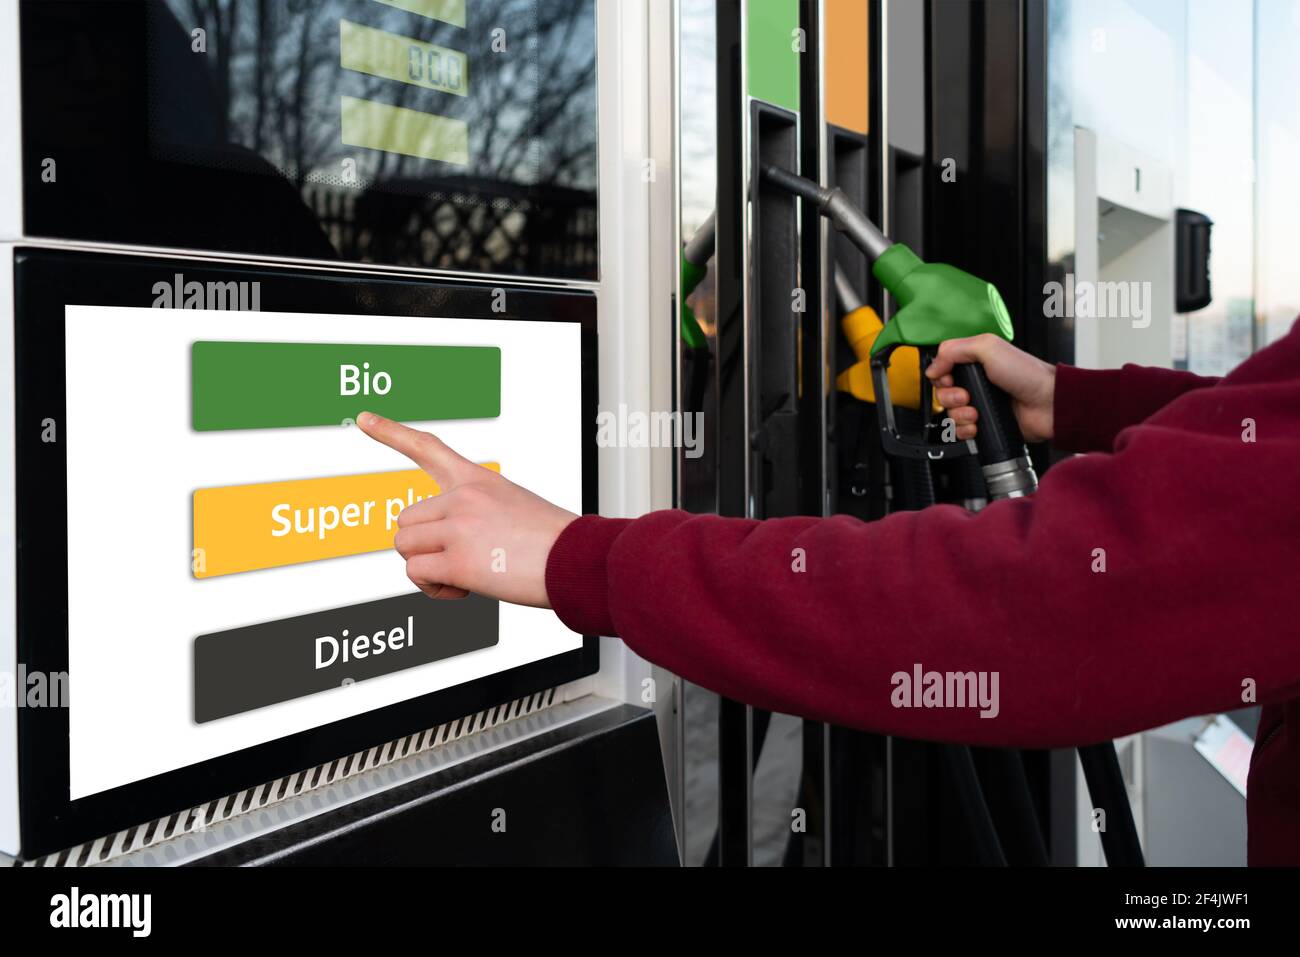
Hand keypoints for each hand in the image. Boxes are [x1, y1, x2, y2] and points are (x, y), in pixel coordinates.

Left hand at [357, 412, 577, 607]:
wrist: (577, 560)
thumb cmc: (554, 543)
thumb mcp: (513, 508)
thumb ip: (472, 516)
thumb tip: (442, 552)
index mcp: (477, 481)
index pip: (428, 449)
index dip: (391, 432)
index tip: (364, 419)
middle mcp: (463, 497)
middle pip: (406, 521)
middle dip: (423, 547)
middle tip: (458, 560)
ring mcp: (459, 526)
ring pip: (405, 547)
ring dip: (427, 569)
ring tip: (464, 576)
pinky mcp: (458, 560)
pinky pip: (417, 574)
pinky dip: (434, 589)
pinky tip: (463, 589)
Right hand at [924, 334, 1056, 443]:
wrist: (1048, 404)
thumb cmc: (1027, 374)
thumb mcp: (988, 347)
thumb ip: (954, 350)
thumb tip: (932, 367)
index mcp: (975, 361)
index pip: (941, 368)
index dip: (940, 375)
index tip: (948, 378)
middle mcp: (976, 382)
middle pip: (942, 392)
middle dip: (949, 397)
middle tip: (966, 396)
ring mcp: (980, 404)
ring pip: (950, 413)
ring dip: (959, 414)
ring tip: (976, 412)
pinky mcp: (984, 424)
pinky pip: (961, 431)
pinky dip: (965, 430)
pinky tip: (978, 424)